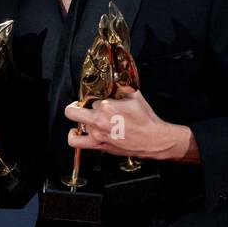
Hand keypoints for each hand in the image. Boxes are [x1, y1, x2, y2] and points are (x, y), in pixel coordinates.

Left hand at [64, 88, 195, 161]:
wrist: (153, 140)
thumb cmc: (146, 120)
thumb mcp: (135, 96)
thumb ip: (122, 87)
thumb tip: (117, 81)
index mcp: (107, 106)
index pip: (92, 98)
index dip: (96, 97)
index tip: (100, 98)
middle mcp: (99, 120)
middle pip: (74, 111)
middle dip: (77, 106)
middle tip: (82, 105)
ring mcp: (97, 134)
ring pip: (77, 125)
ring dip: (81, 121)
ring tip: (85, 118)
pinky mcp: (99, 145)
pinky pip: (77, 142)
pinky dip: (74, 136)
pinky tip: (77, 132)